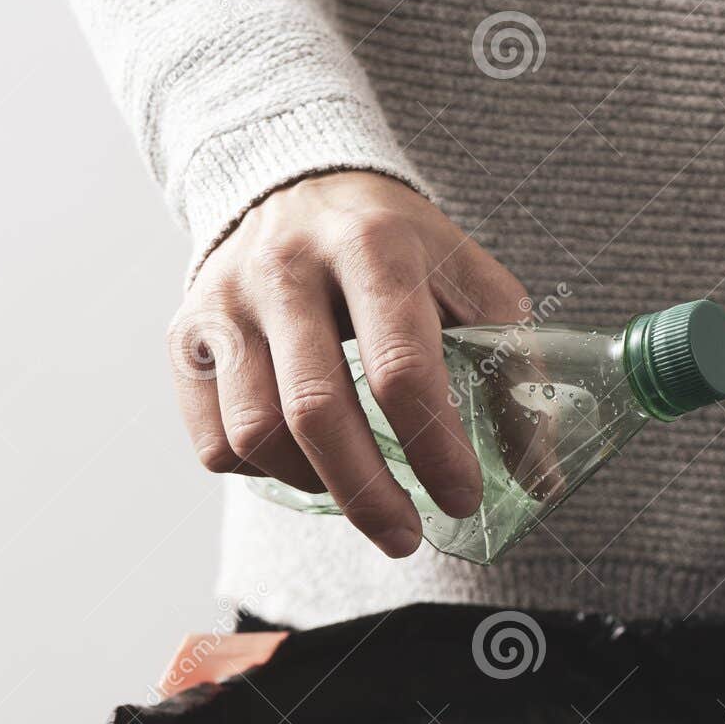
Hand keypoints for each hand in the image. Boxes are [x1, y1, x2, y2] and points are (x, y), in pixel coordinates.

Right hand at [167, 170, 528, 556]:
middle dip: (369, 494)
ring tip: (362, 493)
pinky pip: (215, 441)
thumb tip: (540, 481)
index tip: (463, 497)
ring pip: (256, 433)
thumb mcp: (470, 282)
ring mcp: (224, 301)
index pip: (400, 366)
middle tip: (406, 538)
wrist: (298, 185)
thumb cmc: (401, 249)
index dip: (435, 447)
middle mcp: (286, 267)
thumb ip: (513, 371)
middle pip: (316, 410)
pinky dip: (264, 471)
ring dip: (318, 486)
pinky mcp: (184, 335)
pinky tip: (306, 460)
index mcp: (373, 245)